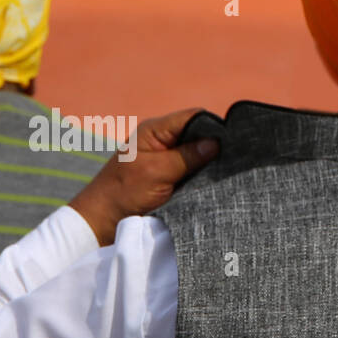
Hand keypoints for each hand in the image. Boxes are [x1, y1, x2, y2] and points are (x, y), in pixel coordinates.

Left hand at [69, 108, 219, 246]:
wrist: (103, 221)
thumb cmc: (124, 192)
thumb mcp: (157, 172)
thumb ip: (186, 156)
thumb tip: (216, 142)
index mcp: (155, 131)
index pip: (192, 117)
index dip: (213, 125)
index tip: (234, 140)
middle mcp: (162, 141)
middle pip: (197, 134)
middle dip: (214, 145)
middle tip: (235, 159)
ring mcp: (166, 160)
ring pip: (197, 154)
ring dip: (209, 163)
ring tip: (228, 171)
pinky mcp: (169, 177)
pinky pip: (191, 171)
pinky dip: (202, 176)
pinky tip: (215, 182)